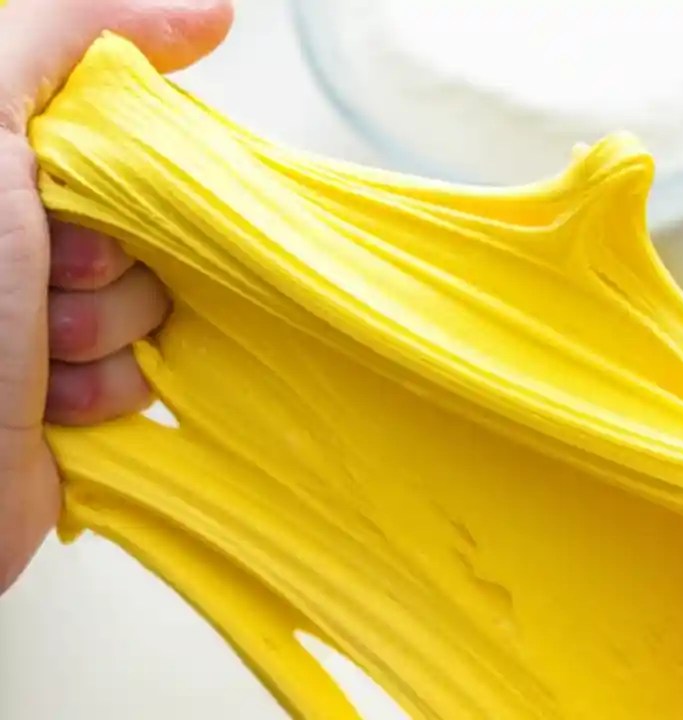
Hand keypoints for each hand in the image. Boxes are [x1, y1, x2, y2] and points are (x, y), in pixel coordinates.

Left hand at [0, 0, 231, 591]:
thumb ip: (67, 32)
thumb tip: (206, 11)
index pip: (107, 121)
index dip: (121, 152)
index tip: (75, 179)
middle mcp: (0, 232)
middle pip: (139, 209)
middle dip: (108, 250)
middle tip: (46, 272)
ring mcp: (27, 314)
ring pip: (150, 294)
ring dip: (106, 329)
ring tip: (35, 352)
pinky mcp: (59, 392)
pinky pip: (143, 369)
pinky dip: (107, 387)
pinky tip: (48, 399)